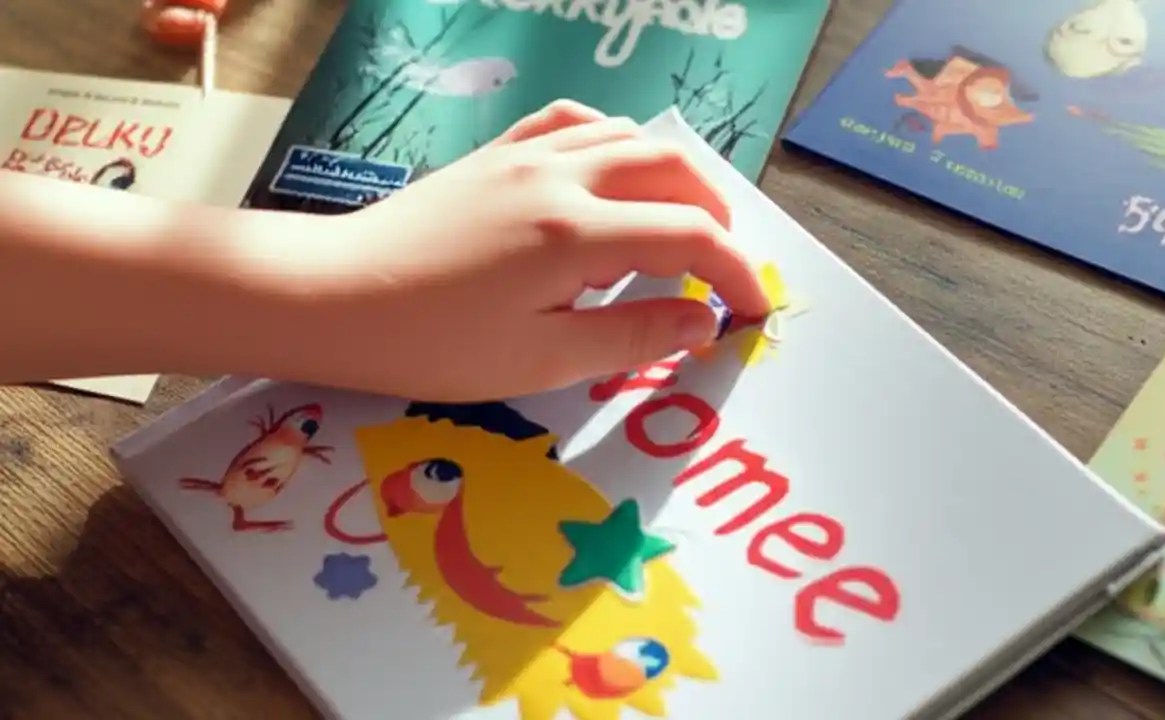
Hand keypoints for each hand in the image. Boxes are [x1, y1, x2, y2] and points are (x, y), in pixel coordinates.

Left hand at [269, 100, 770, 401]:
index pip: (689, 236)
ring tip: (679, 226)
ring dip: (672, 177)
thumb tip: (699, 321)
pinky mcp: (495, 155)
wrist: (333, 297)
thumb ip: (630, 337)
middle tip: (721, 271)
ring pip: (629, 138)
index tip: (751, 310)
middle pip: (671, 170)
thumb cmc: (432, 343)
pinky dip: (615, 144)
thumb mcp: (539, 360)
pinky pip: (574, 124)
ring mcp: (525, 157)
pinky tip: (612, 176)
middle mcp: (560, 177)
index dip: (734, 272)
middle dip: (715, 216)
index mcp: (576, 234)